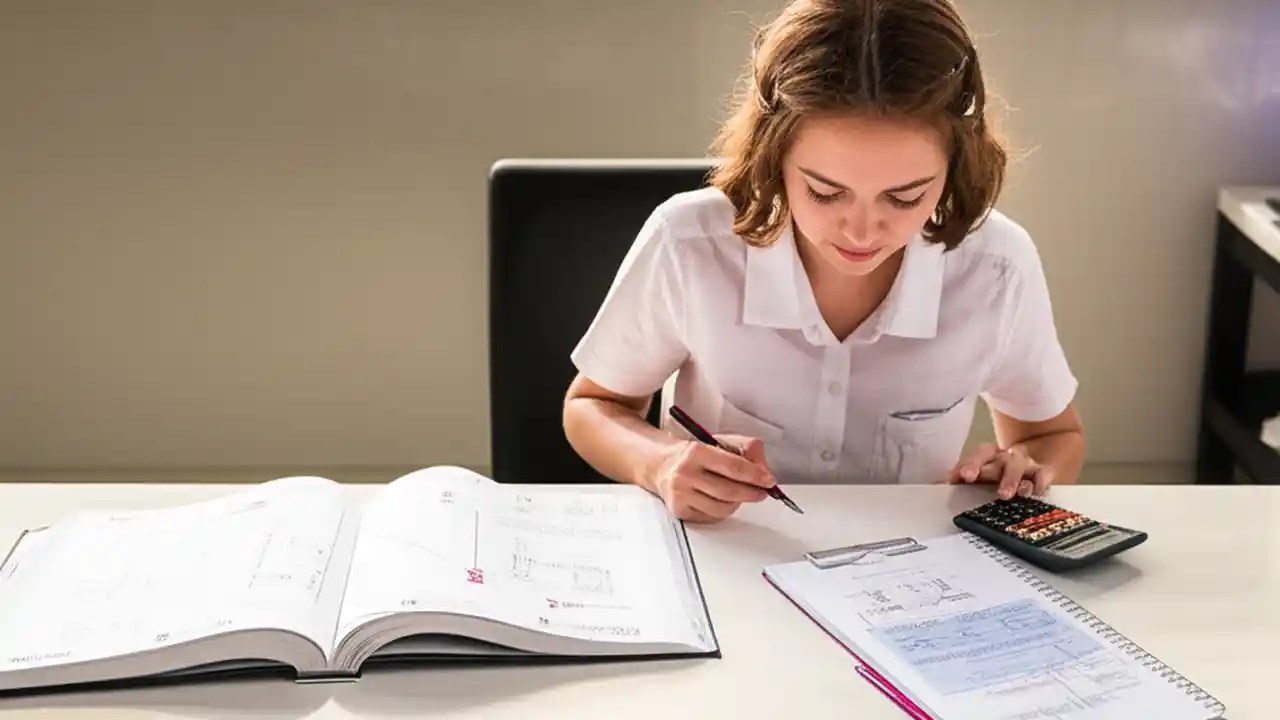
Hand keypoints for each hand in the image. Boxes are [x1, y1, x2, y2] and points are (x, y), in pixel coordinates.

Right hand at [649, 435, 776, 522]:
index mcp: (695, 452)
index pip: (733, 467)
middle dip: (751, 493)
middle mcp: (684, 474)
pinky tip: (723, 500)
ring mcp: (680, 495)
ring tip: (740, 494)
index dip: (755, 475)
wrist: (661, 465)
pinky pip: (712, 517)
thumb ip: (747, 450)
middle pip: (729, 491)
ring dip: (738, 503)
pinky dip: (723, 510)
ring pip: (722, 508)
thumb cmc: (695, 455)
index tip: (769, 481)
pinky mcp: (680, 511)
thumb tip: (764, 472)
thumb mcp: (720, 441)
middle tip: (762, 491)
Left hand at [946, 443, 1053, 499]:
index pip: (980, 454)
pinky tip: (1033, 491)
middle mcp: (1007, 456)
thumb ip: (962, 477)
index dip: (971, 463)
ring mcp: (1026, 463)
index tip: (964, 476)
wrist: (1028, 461)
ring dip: (1011, 479)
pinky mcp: (1043, 473)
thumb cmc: (997, 472)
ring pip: (1019, 465)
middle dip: (991, 472)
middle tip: (979, 483)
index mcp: (990, 454)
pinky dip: (1039, 482)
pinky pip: (1044, 474)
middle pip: (999, 460)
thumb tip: (946, 482)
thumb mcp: (979, 473)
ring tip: (1005, 495)